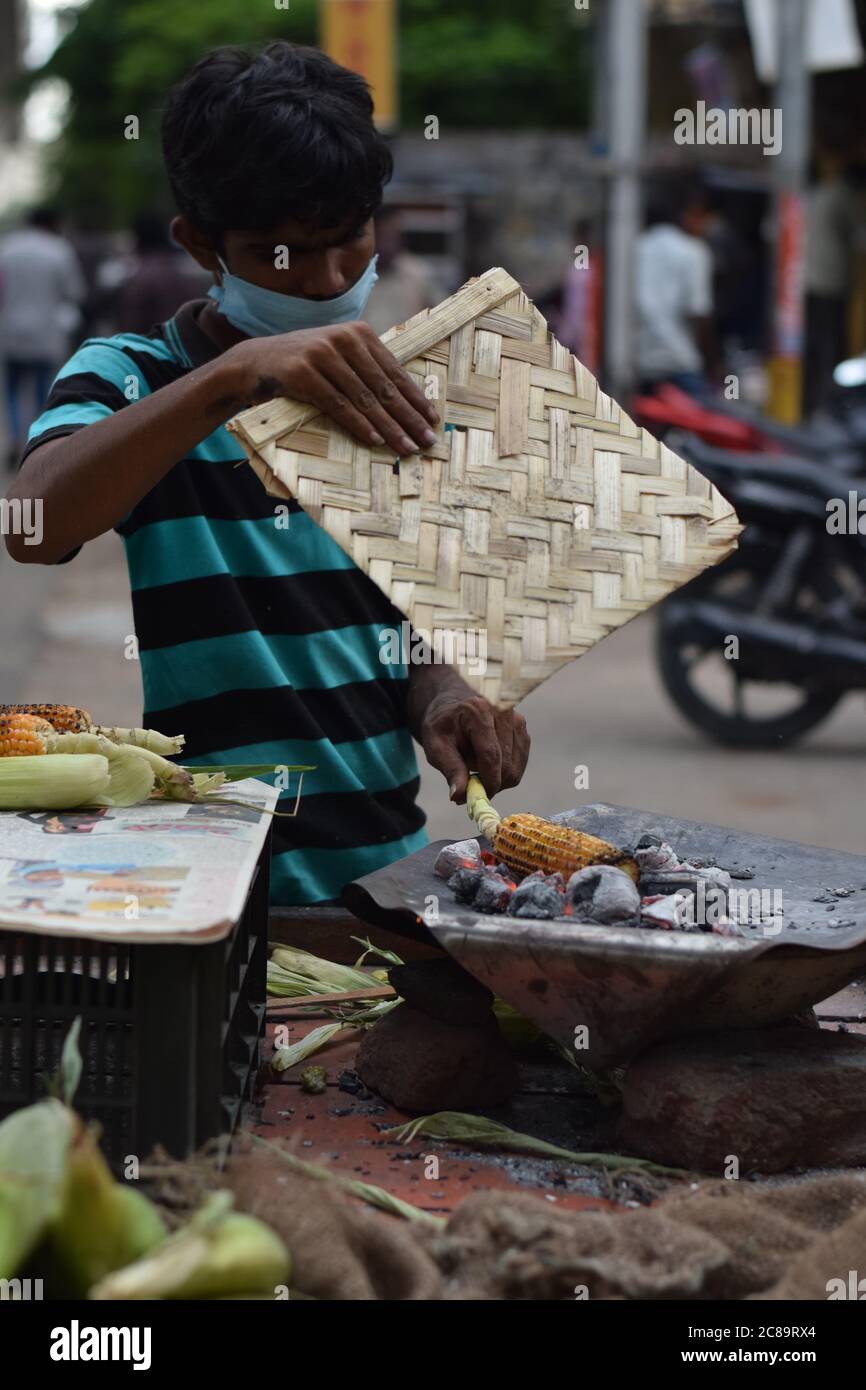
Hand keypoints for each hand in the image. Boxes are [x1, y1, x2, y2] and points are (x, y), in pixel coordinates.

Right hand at [227, 321, 438, 456]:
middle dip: (408, 417)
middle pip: (383, 387)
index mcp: (358, 333)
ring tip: (406, 448)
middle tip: (428, 441)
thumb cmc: (302, 366)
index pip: (394, 371)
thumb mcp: (337, 359)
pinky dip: (358, 425)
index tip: (433, 421)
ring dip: (388, 427)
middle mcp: (343, 339)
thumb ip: (365, 370)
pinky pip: (338, 405)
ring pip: (364, 399)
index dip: (415, 398)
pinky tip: (375, 441)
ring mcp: (322, 354)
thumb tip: (405, 403)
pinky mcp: (302, 373)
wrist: (252, 363)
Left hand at [421, 694, 529, 804]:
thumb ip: (450, 769)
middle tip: (469, 789)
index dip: (487, 781)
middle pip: (506, 764)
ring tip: (475, 770)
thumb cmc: (442, 728)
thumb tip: (459, 796)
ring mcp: (517, 720)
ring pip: (515, 768)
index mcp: (478, 711)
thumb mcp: (436, 747)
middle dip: (490, 784)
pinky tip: (486, 765)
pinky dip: (504, 773)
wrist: (452, 709)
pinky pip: (519, 765)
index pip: (491, 755)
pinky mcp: (523, 730)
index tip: (476, 797)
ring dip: (497, 779)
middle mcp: (503, 712)